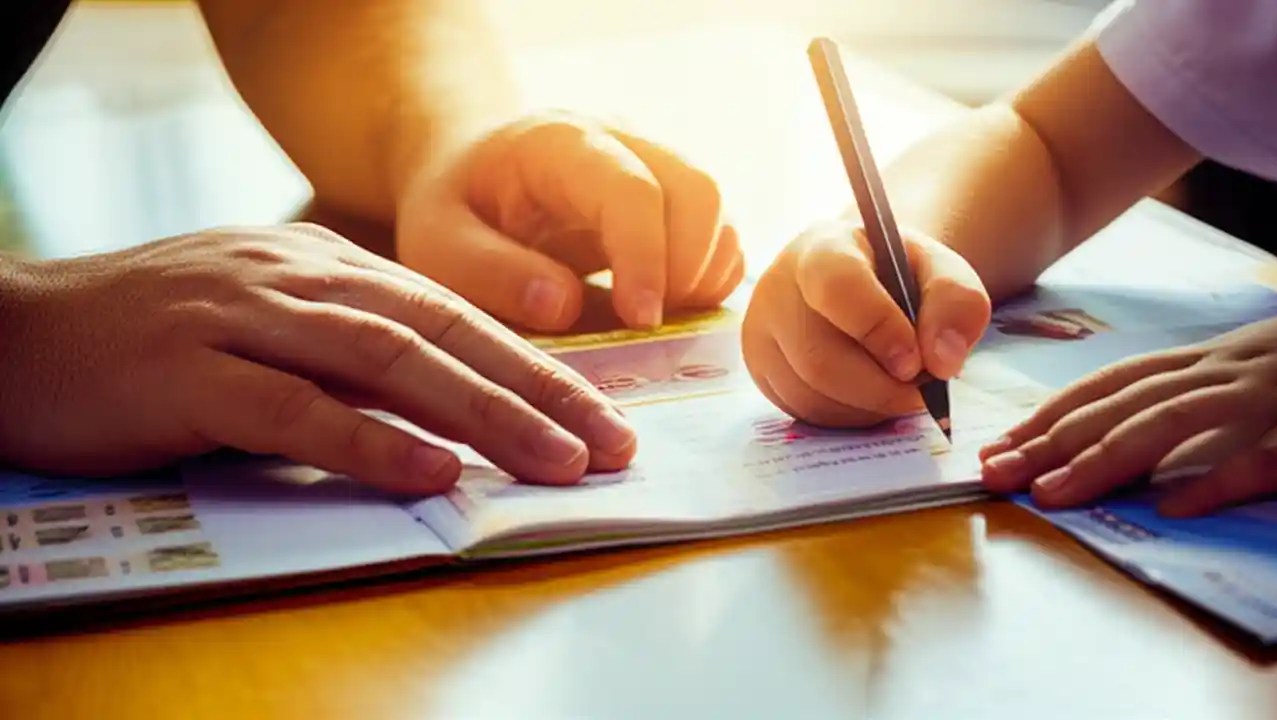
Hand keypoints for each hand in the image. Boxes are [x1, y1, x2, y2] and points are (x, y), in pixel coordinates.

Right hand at [0, 224, 635, 493]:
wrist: (15, 332)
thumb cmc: (149, 338)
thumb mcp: (263, 322)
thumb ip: (341, 350)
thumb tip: (435, 406)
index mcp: (319, 263)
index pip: (449, 313)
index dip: (531, 364)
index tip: (598, 414)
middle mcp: (294, 277)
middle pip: (440, 333)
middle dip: (536, 390)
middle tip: (609, 444)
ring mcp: (242, 318)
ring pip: (387, 363)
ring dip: (482, 414)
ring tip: (555, 462)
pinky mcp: (189, 372)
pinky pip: (295, 409)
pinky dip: (369, 441)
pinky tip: (434, 471)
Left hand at [394, 112, 744, 330]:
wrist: (469, 176)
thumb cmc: (452, 213)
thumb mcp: (436, 245)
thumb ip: (490, 273)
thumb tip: (565, 306)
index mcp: (558, 143)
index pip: (629, 189)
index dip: (645, 257)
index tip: (641, 320)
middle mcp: (621, 140)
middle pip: (697, 188)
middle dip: (688, 267)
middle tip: (646, 327)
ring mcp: (654, 165)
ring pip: (718, 210)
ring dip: (704, 275)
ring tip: (653, 322)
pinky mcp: (672, 200)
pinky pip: (719, 234)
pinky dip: (711, 278)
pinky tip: (667, 312)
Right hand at [741, 218, 990, 425]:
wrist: (863, 280)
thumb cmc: (901, 275)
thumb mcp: (942, 272)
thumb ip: (957, 303)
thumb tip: (941, 362)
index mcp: (823, 249)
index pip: (836, 287)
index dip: (877, 329)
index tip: (916, 363)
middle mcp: (776, 288)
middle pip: (818, 359)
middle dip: (880, 389)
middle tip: (920, 389)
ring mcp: (759, 332)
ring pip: (811, 395)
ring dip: (867, 407)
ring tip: (897, 387)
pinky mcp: (760, 369)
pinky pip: (803, 413)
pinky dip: (847, 416)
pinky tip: (868, 394)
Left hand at [980, 317, 1276, 515]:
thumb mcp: (1254, 373)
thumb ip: (1196, 399)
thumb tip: (1145, 451)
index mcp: (1213, 361)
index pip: (1113, 384)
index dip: (1051, 413)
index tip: (999, 443)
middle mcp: (1230, 369)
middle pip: (1122, 405)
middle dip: (1049, 440)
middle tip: (993, 474)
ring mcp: (1270, 394)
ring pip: (1173, 423)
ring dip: (1105, 459)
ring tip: (1052, 494)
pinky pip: (1264, 455)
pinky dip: (1218, 479)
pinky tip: (1174, 507)